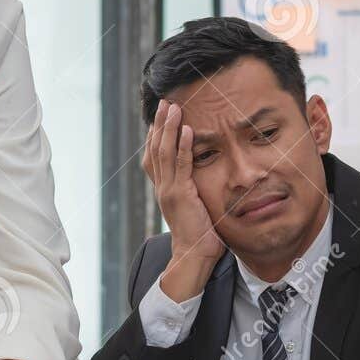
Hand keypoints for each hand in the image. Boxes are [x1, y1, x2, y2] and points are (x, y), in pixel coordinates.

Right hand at [143, 100, 224, 301]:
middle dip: (159, 124)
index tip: (161, 116)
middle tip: (164, 102)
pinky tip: (185, 129)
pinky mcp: (180, 195)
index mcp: (165, 189)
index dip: (156, 134)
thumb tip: (203, 176)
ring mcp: (169, 190)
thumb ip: (194, 189)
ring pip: (164, 152)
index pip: (155, 156)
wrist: (193, 256)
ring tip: (173, 107)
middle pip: (155, 148)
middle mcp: (162, 187)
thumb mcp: (195, 206)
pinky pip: (180, 165)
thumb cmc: (199, 234)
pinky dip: (181, 146)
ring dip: (168, 127)